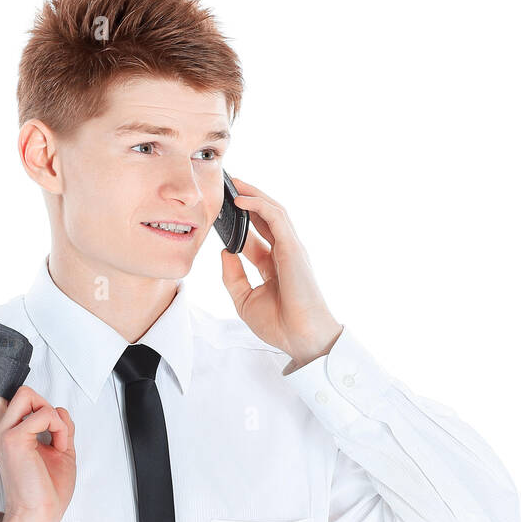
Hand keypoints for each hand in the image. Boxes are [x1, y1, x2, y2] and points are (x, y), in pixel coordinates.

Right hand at [0, 385, 75, 521]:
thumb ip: (59, 428)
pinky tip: (58, 447)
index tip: (29, 399)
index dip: (9, 385)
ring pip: (28, 394)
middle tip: (53, 432)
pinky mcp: (14, 439)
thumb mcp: (59, 451)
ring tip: (56, 440)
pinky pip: (45, 414)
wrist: (40, 516)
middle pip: (21, 390)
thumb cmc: (47, 491)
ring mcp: (4, 434)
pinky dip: (59, 428)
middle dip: (45, 405)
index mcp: (7, 433)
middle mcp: (1, 431)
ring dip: (51, 414)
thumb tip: (60, 409)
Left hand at [219, 176, 343, 367]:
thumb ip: (233, 276)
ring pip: (272, 211)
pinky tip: (240, 201)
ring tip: (232, 183)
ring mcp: (291, 248)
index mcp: (274, 265)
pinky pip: (276, 218)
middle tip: (226, 186)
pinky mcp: (293, 247)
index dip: (238, 222)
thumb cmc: (280, 324)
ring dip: (253, 194)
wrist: (301, 338)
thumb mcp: (245, 300)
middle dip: (247, 200)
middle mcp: (284, 252)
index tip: (219, 212)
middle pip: (265, 217)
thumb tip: (223, 252)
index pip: (255, 236)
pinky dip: (258, 205)